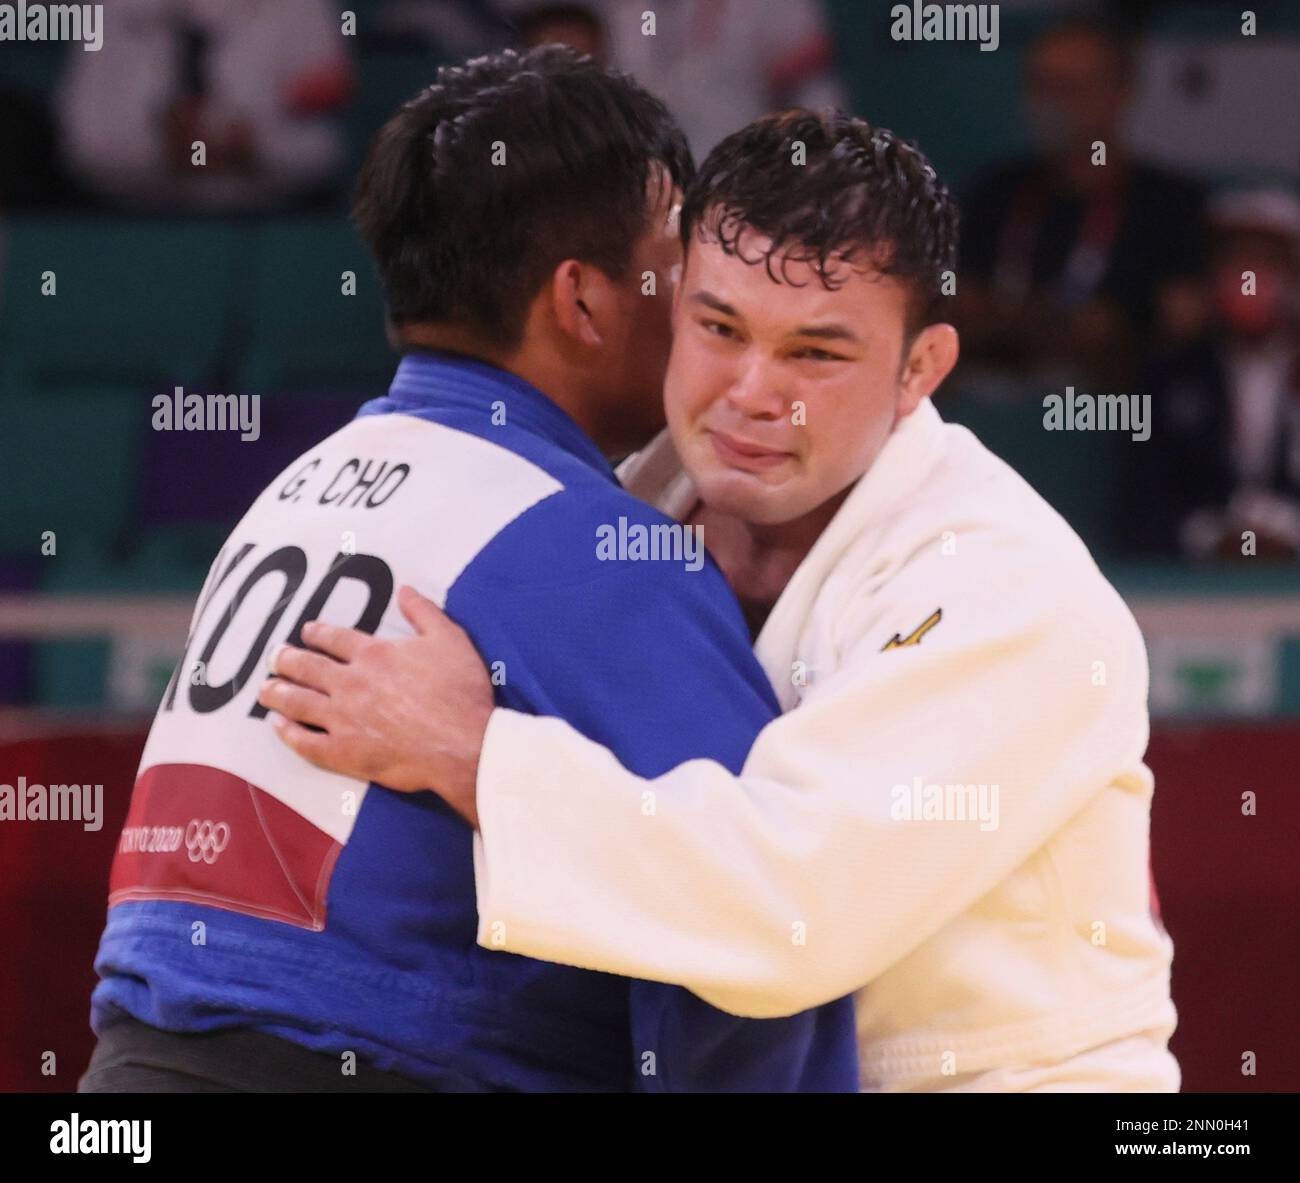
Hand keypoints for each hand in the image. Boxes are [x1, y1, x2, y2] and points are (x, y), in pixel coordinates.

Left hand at [257, 585, 494, 826]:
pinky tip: (277, 726)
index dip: (317, 633)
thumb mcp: (450, 639)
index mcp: (374, 654)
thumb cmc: (460, 692)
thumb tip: (405, 589)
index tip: (306, 632)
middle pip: (306, 667)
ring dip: (277, 693)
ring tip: (265, 689)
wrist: (463, 744)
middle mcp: (351, 683)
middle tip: (273, 658)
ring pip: (297, 702)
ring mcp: (343, 719)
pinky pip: (305, 742)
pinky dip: (287, 733)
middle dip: (286, 660)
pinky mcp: (344, 752)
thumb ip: (424, 612)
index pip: (334, 638)